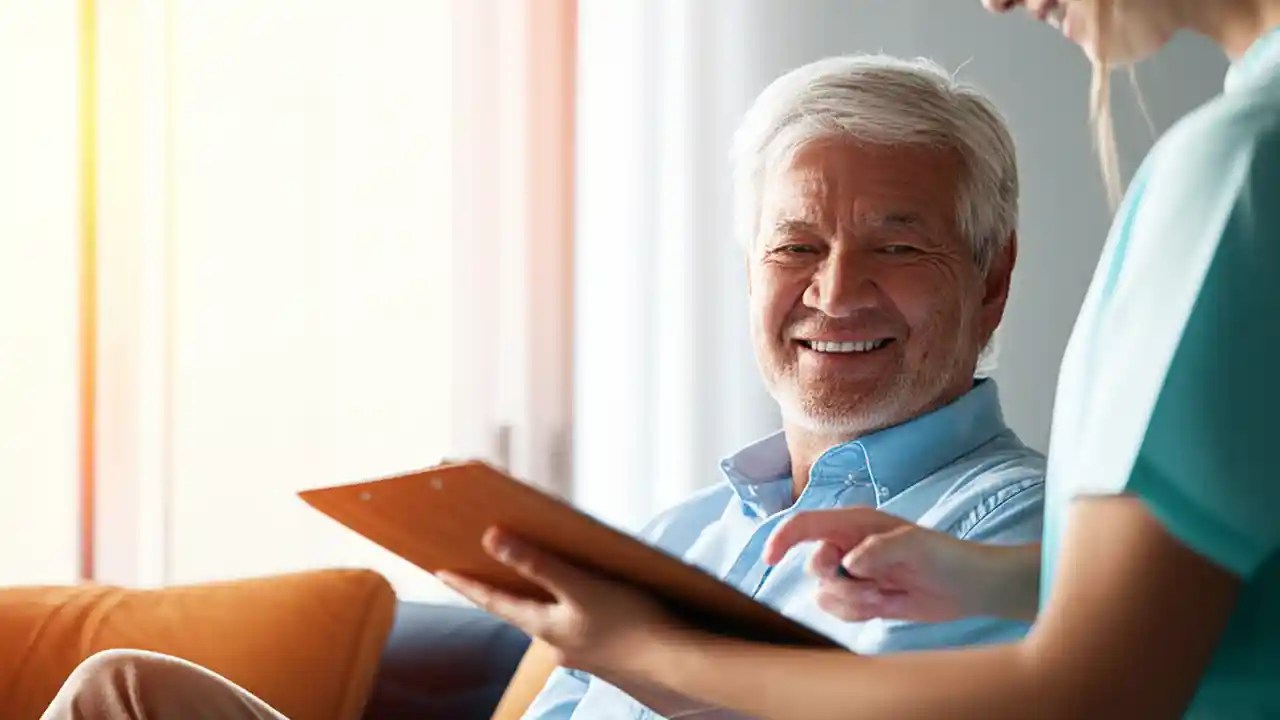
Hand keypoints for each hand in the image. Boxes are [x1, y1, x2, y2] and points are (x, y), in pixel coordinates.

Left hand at [438, 528, 690, 678]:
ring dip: (538, 596)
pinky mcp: (605, 651)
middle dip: (503, 588)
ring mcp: (581, 651)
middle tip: (482, 566)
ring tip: (532, 573)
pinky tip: (585, 596)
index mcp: (544, 627)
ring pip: (550, 617)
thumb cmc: (629, 620)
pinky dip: (569, 606)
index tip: (440, 571)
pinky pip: (576, 623)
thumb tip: (490, 537)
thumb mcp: (579, 584)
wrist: (676, 661)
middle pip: (519, 610)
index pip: (493, 602)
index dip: (466, 584)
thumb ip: (535, 561)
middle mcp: (556, 643)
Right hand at [764, 508, 1028, 622]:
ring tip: (885, 597)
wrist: (967, 587)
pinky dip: (857, 614)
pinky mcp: (860, 597)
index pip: (805, 524)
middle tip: (872, 587)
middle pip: (812, 565)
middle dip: (838, 583)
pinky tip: (885, 606)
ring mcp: (852, 573)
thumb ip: (878, 550)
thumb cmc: (944, 555)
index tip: (769, 559)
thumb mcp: (914, 545)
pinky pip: (838, 611)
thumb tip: (847, 562)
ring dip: (852, 602)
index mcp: (854, 523)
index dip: (782, 538)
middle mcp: (847, 545)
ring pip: (823, 593)